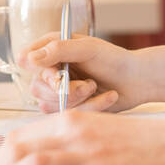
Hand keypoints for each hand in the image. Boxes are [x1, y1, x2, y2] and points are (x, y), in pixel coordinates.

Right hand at [17, 32, 143, 113]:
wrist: (136, 80)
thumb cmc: (113, 58)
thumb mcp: (87, 48)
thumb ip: (58, 50)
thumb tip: (28, 58)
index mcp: (52, 49)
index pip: (28, 60)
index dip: (42, 71)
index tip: (57, 76)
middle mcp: (51, 71)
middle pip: (37, 88)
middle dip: (66, 90)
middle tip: (88, 84)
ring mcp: (58, 92)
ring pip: (53, 105)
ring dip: (80, 99)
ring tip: (97, 87)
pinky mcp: (70, 109)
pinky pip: (70, 116)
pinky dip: (92, 107)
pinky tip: (107, 97)